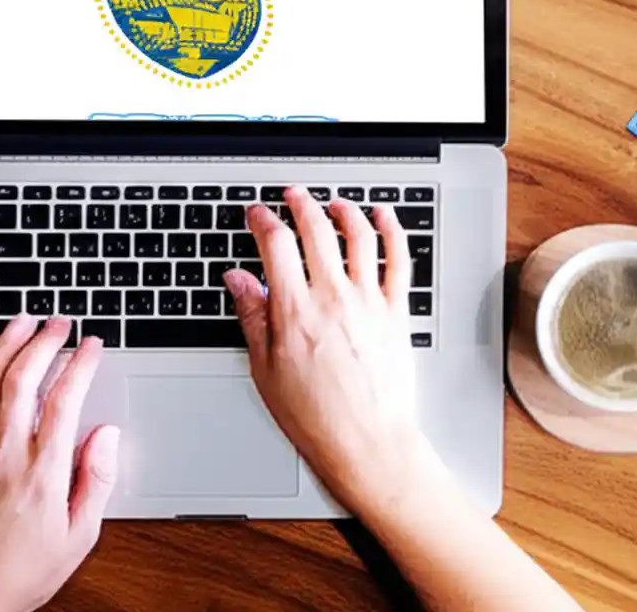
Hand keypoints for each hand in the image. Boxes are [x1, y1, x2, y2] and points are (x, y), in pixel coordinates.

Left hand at [0, 316, 119, 611]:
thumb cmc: (21, 574)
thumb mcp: (80, 536)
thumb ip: (96, 481)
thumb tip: (106, 436)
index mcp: (43, 473)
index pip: (64, 400)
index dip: (79, 365)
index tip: (90, 346)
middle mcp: (4, 457)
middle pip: (21, 381)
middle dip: (42, 343)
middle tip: (57, 323)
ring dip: (2, 348)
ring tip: (19, 323)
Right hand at [223, 187, 427, 509]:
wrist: (367, 442)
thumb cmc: (316, 416)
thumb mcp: (265, 370)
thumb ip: (253, 316)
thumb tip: (239, 280)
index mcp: (296, 311)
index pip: (275, 245)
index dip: (263, 221)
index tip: (257, 214)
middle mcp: (333, 298)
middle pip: (316, 230)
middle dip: (300, 204)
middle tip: (292, 195)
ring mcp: (368, 302)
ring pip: (359, 236)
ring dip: (344, 211)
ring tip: (333, 203)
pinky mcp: (396, 312)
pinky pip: (398, 260)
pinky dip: (392, 231)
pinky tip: (383, 217)